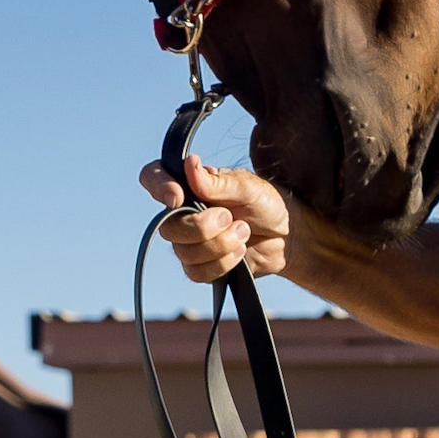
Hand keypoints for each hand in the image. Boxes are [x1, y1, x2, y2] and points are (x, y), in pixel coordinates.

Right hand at [141, 153, 292, 285]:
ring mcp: (189, 241)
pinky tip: (239, 252)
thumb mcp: (247, 187)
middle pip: (168, 227)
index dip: (157, 186)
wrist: (286, 236)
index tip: (177, 197)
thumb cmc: (266, 203)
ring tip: (243, 233)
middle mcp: (183, 212)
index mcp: (189, 185)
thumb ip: (217, 182)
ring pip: (183, 253)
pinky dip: (222, 263)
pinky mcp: (200, 266)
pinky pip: (196, 273)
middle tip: (229, 218)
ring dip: (219, 245)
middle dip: (201, 228)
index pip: (153, 177)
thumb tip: (189, 164)